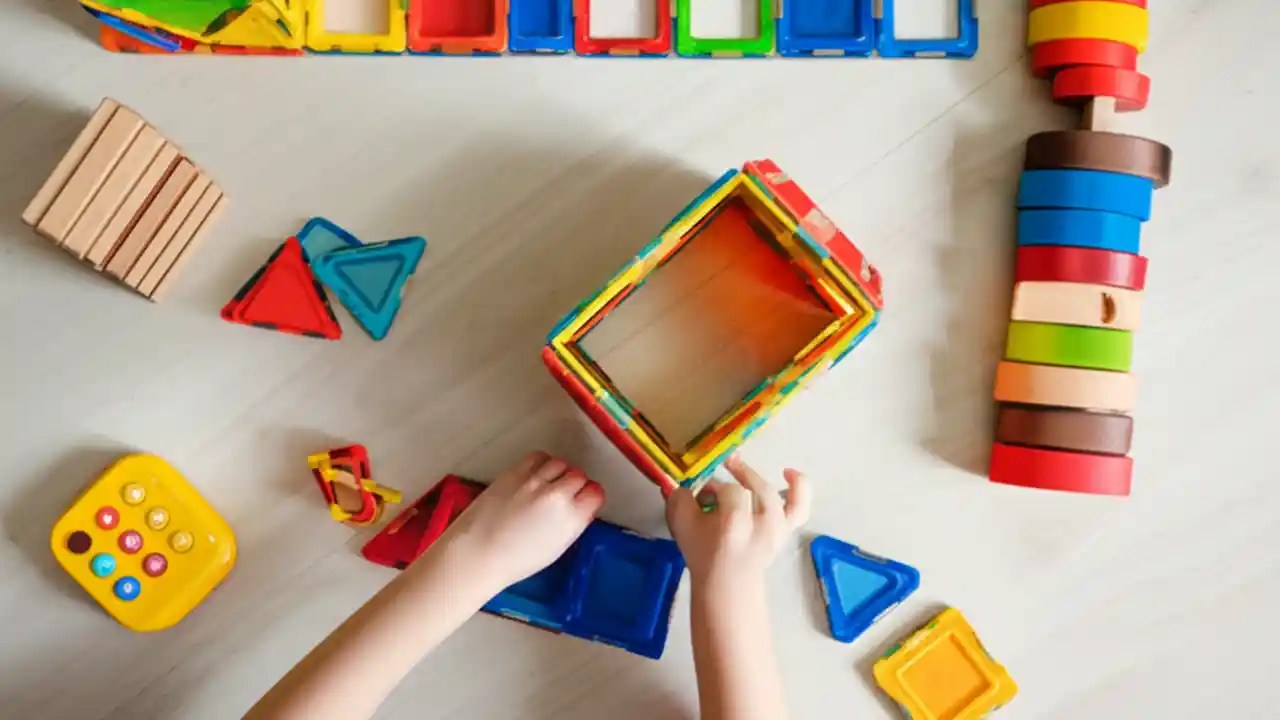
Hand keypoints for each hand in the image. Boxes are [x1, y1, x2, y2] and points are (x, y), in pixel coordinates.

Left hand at [438, 452, 604, 591]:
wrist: (478, 553)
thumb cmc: (514, 560)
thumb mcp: (557, 548)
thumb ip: (573, 524)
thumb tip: (580, 509)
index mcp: (571, 519)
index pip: (595, 492)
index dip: (590, 496)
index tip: (585, 499)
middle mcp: (557, 496)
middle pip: (579, 475)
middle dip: (575, 484)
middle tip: (565, 493)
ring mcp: (535, 481)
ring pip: (560, 463)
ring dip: (559, 472)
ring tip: (550, 483)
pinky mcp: (515, 472)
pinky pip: (538, 457)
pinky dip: (542, 463)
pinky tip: (536, 475)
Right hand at [666, 455, 809, 587]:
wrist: (728, 584)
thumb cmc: (704, 554)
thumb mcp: (682, 526)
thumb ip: (679, 498)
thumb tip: (685, 483)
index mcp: (735, 522)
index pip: (728, 490)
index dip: (714, 487)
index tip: (702, 495)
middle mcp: (763, 522)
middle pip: (749, 487)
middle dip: (728, 480)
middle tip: (715, 480)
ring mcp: (778, 526)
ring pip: (774, 493)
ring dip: (755, 478)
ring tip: (738, 466)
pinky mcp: (786, 529)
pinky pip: (799, 505)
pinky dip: (799, 486)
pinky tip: (789, 472)